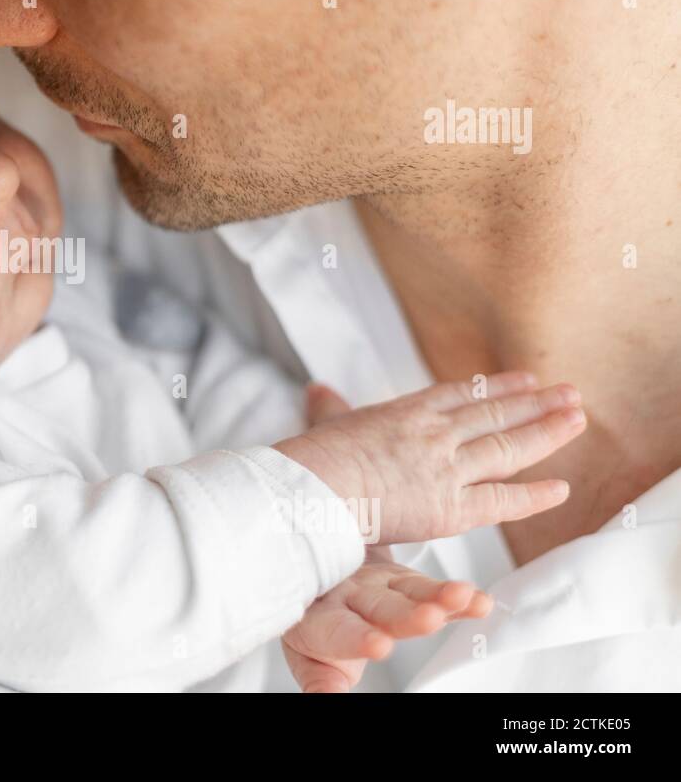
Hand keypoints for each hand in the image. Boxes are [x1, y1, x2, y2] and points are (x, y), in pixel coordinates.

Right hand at [273, 372, 582, 543]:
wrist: (311, 486)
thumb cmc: (310, 458)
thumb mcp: (325, 422)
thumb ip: (329, 408)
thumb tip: (317, 390)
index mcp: (404, 412)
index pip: (461, 395)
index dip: (496, 387)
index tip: (524, 380)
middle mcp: (432, 433)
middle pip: (494, 413)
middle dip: (535, 402)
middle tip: (570, 393)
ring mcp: (444, 468)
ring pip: (506, 446)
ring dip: (546, 431)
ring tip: (578, 419)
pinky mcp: (447, 507)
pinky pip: (501, 500)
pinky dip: (533, 495)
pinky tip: (560, 488)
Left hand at [282, 550, 491, 692]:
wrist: (317, 587)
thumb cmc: (316, 631)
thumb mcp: (312, 661)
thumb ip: (322, 682)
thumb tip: (329, 700)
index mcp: (323, 620)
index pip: (340, 630)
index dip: (359, 637)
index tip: (379, 645)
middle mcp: (352, 597)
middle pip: (380, 606)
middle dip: (406, 614)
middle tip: (429, 618)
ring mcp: (379, 585)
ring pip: (409, 589)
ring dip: (437, 595)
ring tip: (461, 596)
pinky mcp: (403, 581)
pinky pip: (433, 589)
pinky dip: (458, 598)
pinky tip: (478, 601)